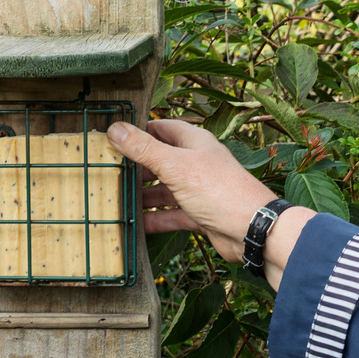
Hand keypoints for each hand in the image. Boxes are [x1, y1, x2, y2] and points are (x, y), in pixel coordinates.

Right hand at [106, 120, 314, 285]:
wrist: (253, 229)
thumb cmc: (220, 191)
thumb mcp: (176, 166)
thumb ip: (145, 149)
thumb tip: (115, 128)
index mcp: (193, 142)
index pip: (160, 128)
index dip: (137, 131)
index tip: (110, 137)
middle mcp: (196, 163)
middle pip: (159, 160)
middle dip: (135, 166)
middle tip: (106, 171)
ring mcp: (198, 189)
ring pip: (164, 189)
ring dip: (143, 195)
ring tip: (114, 198)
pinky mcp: (200, 214)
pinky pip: (172, 214)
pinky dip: (155, 219)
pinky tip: (134, 225)